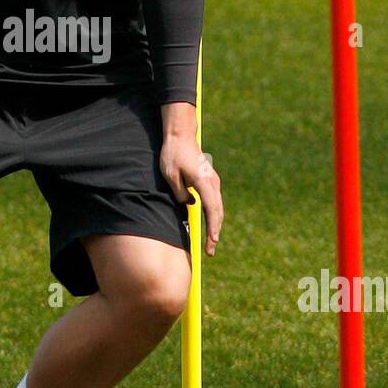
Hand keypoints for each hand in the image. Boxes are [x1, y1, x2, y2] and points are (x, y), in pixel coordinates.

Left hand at [159, 103, 222, 256]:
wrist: (181, 135)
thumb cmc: (174, 154)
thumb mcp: (170, 175)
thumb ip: (180, 193)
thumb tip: (188, 205)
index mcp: (204, 182)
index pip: (211, 209)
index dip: (212, 227)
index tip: (212, 242)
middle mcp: (212, 183)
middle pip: (217, 212)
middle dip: (215, 233)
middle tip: (209, 251)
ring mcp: (213, 182)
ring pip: (217, 208)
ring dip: (215, 226)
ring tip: (210, 243)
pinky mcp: (210, 181)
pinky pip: (213, 202)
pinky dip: (213, 216)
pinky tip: (209, 227)